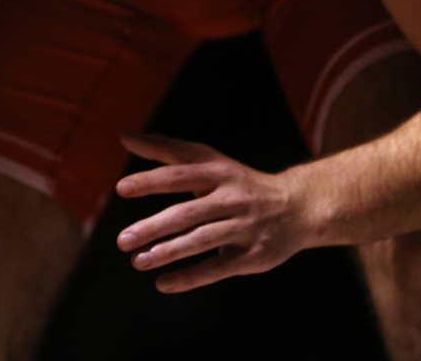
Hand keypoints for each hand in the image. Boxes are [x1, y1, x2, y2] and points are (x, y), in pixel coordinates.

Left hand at [114, 134, 308, 292]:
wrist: (298, 207)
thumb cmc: (239, 182)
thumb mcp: (209, 160)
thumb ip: (166, 149)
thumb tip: (124, 137)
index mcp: (218, 173)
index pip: (180, 175)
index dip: (151, 181)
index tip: (122, 189)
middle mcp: (231, 199)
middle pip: (188, 213)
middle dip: (154, 227)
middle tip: (122, 240)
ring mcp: (244, 228)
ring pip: (202, 241)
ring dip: (168, 253)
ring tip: (137, 261)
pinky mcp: (253, 256)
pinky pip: (218, 269)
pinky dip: (190, 277)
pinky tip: (163, 283)